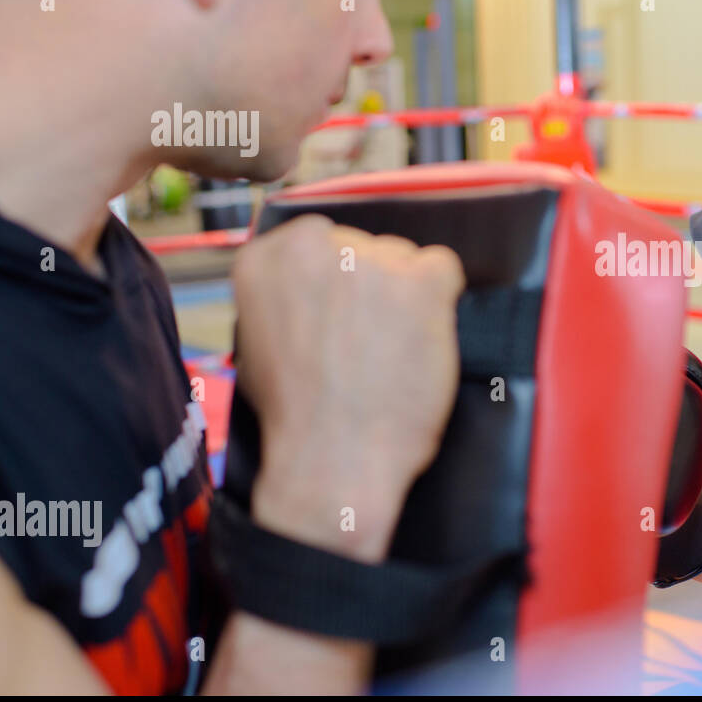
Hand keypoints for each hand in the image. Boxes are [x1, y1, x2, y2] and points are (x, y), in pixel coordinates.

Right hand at [230, 214, 465, 559]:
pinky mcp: (421, 281)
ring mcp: (372, 260)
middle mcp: (316, 244)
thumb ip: (282, 297)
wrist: (333, 462)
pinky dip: (442, 303)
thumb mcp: (256, 343)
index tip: (343, 313)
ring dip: (407, 299)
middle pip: (366, 247)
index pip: (322, 240)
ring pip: (405, 260)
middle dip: (373, 289)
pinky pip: (445, 269)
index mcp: (269, 255)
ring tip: (391, 352)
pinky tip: (422, 341)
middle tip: (370, 342)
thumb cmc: (296, 417)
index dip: (339, 282)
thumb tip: (306, 285)